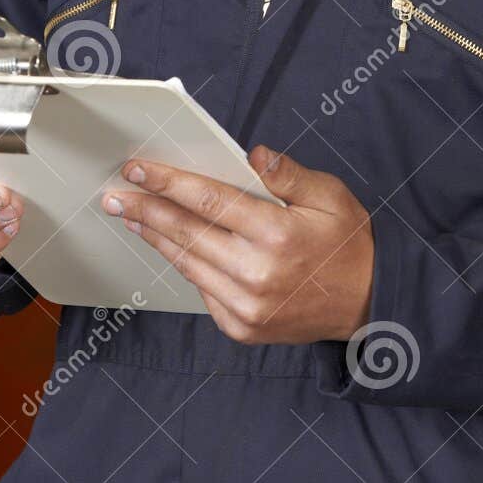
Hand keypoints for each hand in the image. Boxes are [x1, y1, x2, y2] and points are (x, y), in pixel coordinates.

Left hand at [102, 145, 373, 343]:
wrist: (368, 304)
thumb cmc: (348, 244)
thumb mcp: (330, 196)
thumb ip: (288, 175)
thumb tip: (252, 155)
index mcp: (277, 234)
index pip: (209, 200)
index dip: (167, 183)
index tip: (137, 169)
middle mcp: (257, 273)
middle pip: (186, 233)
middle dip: (145, 210)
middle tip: (114, 195)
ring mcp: (246, 306)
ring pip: (187, 264)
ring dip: (156, 238)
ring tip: (132, 217)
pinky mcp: (241, 327)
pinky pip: (202, 290)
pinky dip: (185, 266)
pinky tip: (171, 248)